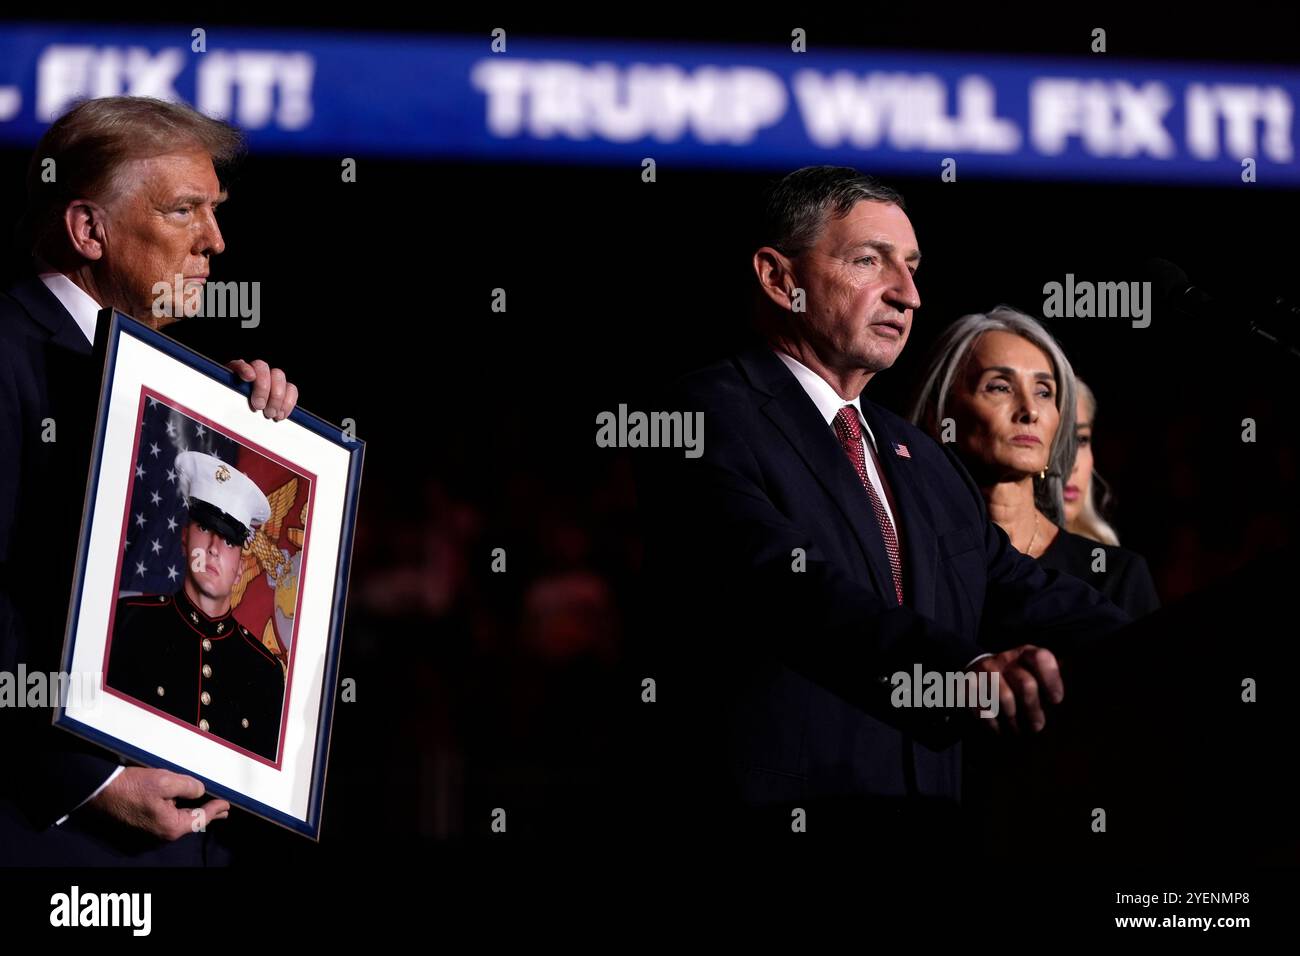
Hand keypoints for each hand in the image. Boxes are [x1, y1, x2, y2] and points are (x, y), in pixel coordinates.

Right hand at [86, 767, 229, 840]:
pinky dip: (179, 812)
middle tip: (222, 811)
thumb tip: (199, 791)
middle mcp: (161, 833)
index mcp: (170, 826)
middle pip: (190, 823)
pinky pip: (167, 819)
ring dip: (193, 814)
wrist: (100, 792)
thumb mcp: (166, 781)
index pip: (200, 818)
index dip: (215, 810)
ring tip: (206, 808)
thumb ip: (189, 787)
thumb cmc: (130, 787)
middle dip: (207, 815)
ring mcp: (150, 831)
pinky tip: (183, 806)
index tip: (226, 805)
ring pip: (178, 821)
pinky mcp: (142, 824)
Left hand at [227, 359, 298, 419]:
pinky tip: (280, 414)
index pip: (239, 364)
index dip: (245, 368)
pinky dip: (288, 402)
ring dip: (277, 396)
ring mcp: (270, 380)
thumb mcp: (223, 407)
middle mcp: (253, 373)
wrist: (240, 420)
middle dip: (263, 387)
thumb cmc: (230, 413)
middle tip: (259, 406)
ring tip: (270, 414)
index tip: (249, 378)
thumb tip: (216, 403)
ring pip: (279, 376)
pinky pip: (292, 390)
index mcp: (233, 375)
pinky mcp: (283, 391)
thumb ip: (223, 402)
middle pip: (262, 368)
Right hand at [970, 644, 1063, 734]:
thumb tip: (1069, 691)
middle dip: (1034, 710)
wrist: (973, 670)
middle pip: (1026, 684)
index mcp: (1024, 653)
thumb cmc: (1012, 676)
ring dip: (1014, 720)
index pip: (1041, 658)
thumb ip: (1046, 676)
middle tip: (1038, 726)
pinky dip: (992, 721)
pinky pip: (984, 706)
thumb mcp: (1029, 669)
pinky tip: (998, 729)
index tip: (1056, 700)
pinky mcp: (970, 683)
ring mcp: (986, 670)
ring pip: (1006, 699)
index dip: (1052, 679)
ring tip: (1018, 731)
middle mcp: (1005, 659)